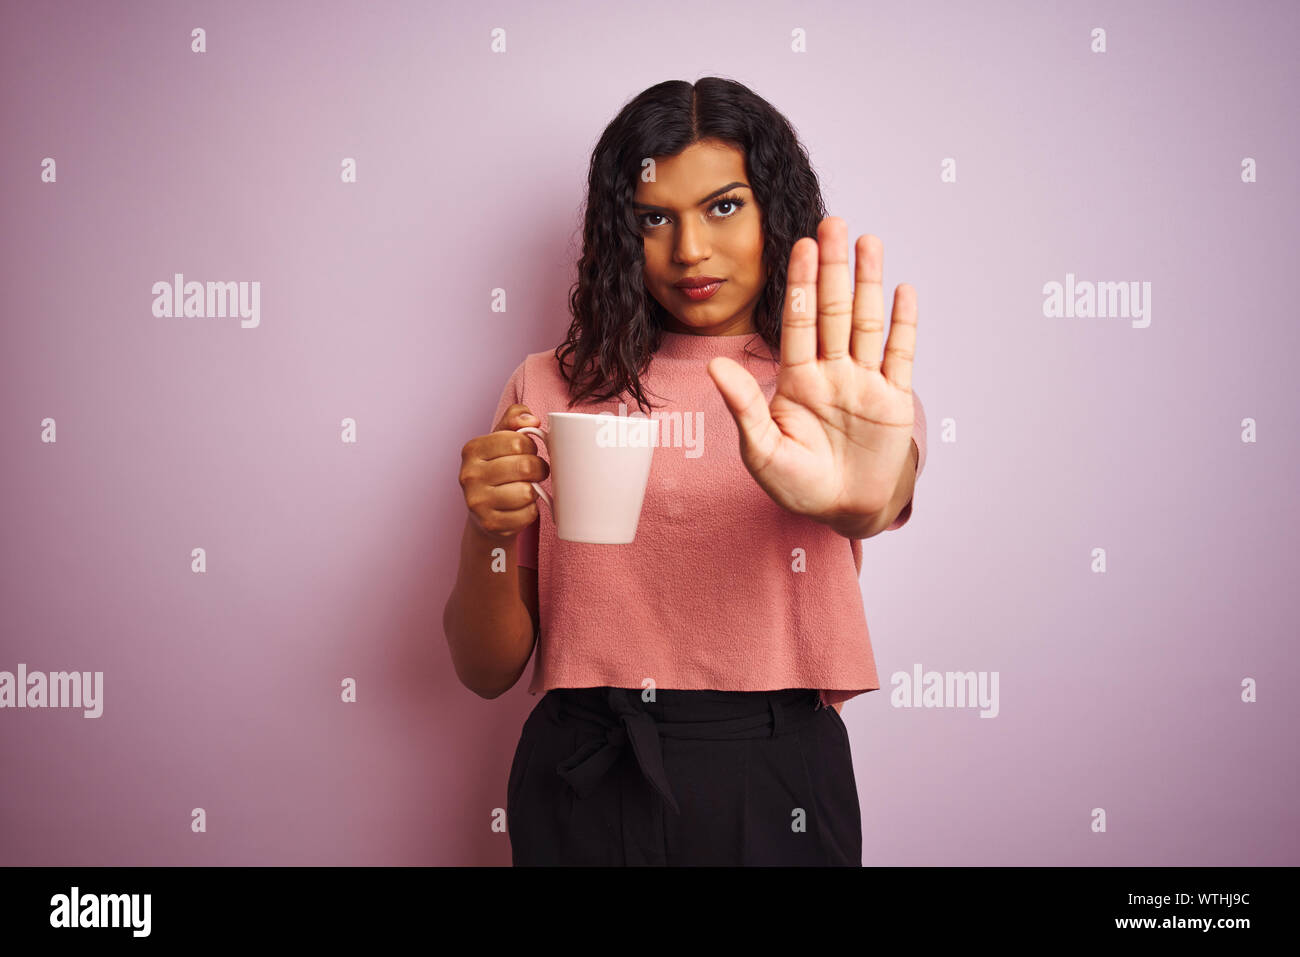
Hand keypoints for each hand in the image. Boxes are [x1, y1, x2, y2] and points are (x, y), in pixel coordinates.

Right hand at [458, 404, 550, 539]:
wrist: (484, 513)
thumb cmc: (498, 470)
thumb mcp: (501, 440)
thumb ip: (515, 419)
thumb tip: (532, 419)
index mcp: (472, 449)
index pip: (518, 441)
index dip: (531, 447)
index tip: (527, 452)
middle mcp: (469, 475)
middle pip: (525, 466)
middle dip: (538, 468)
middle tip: (534, 472)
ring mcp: (477, 502)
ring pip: (527, 492)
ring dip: (534, 491)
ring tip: (526, 489)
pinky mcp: (490, 524)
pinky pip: (528, 514)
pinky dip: (530, 511)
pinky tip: (520, 508)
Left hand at [707, 217, 916, 528]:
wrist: (842, 511)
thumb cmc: (797, 485)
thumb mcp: (761, 449)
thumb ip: (743, 406)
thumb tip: (715, 367)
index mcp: (797, 380)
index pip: (796, 322)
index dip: (798, 284)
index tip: (798, 246)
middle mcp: (831, 372)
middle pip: (832, 310)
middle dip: (832, 268)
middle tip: (832, 222)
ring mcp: (864, 382)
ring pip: (866, 323)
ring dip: (868, 283)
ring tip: (868, 241)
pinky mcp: (893, 400)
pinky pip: (899, 354)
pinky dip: (903, 323)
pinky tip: (903, 290)